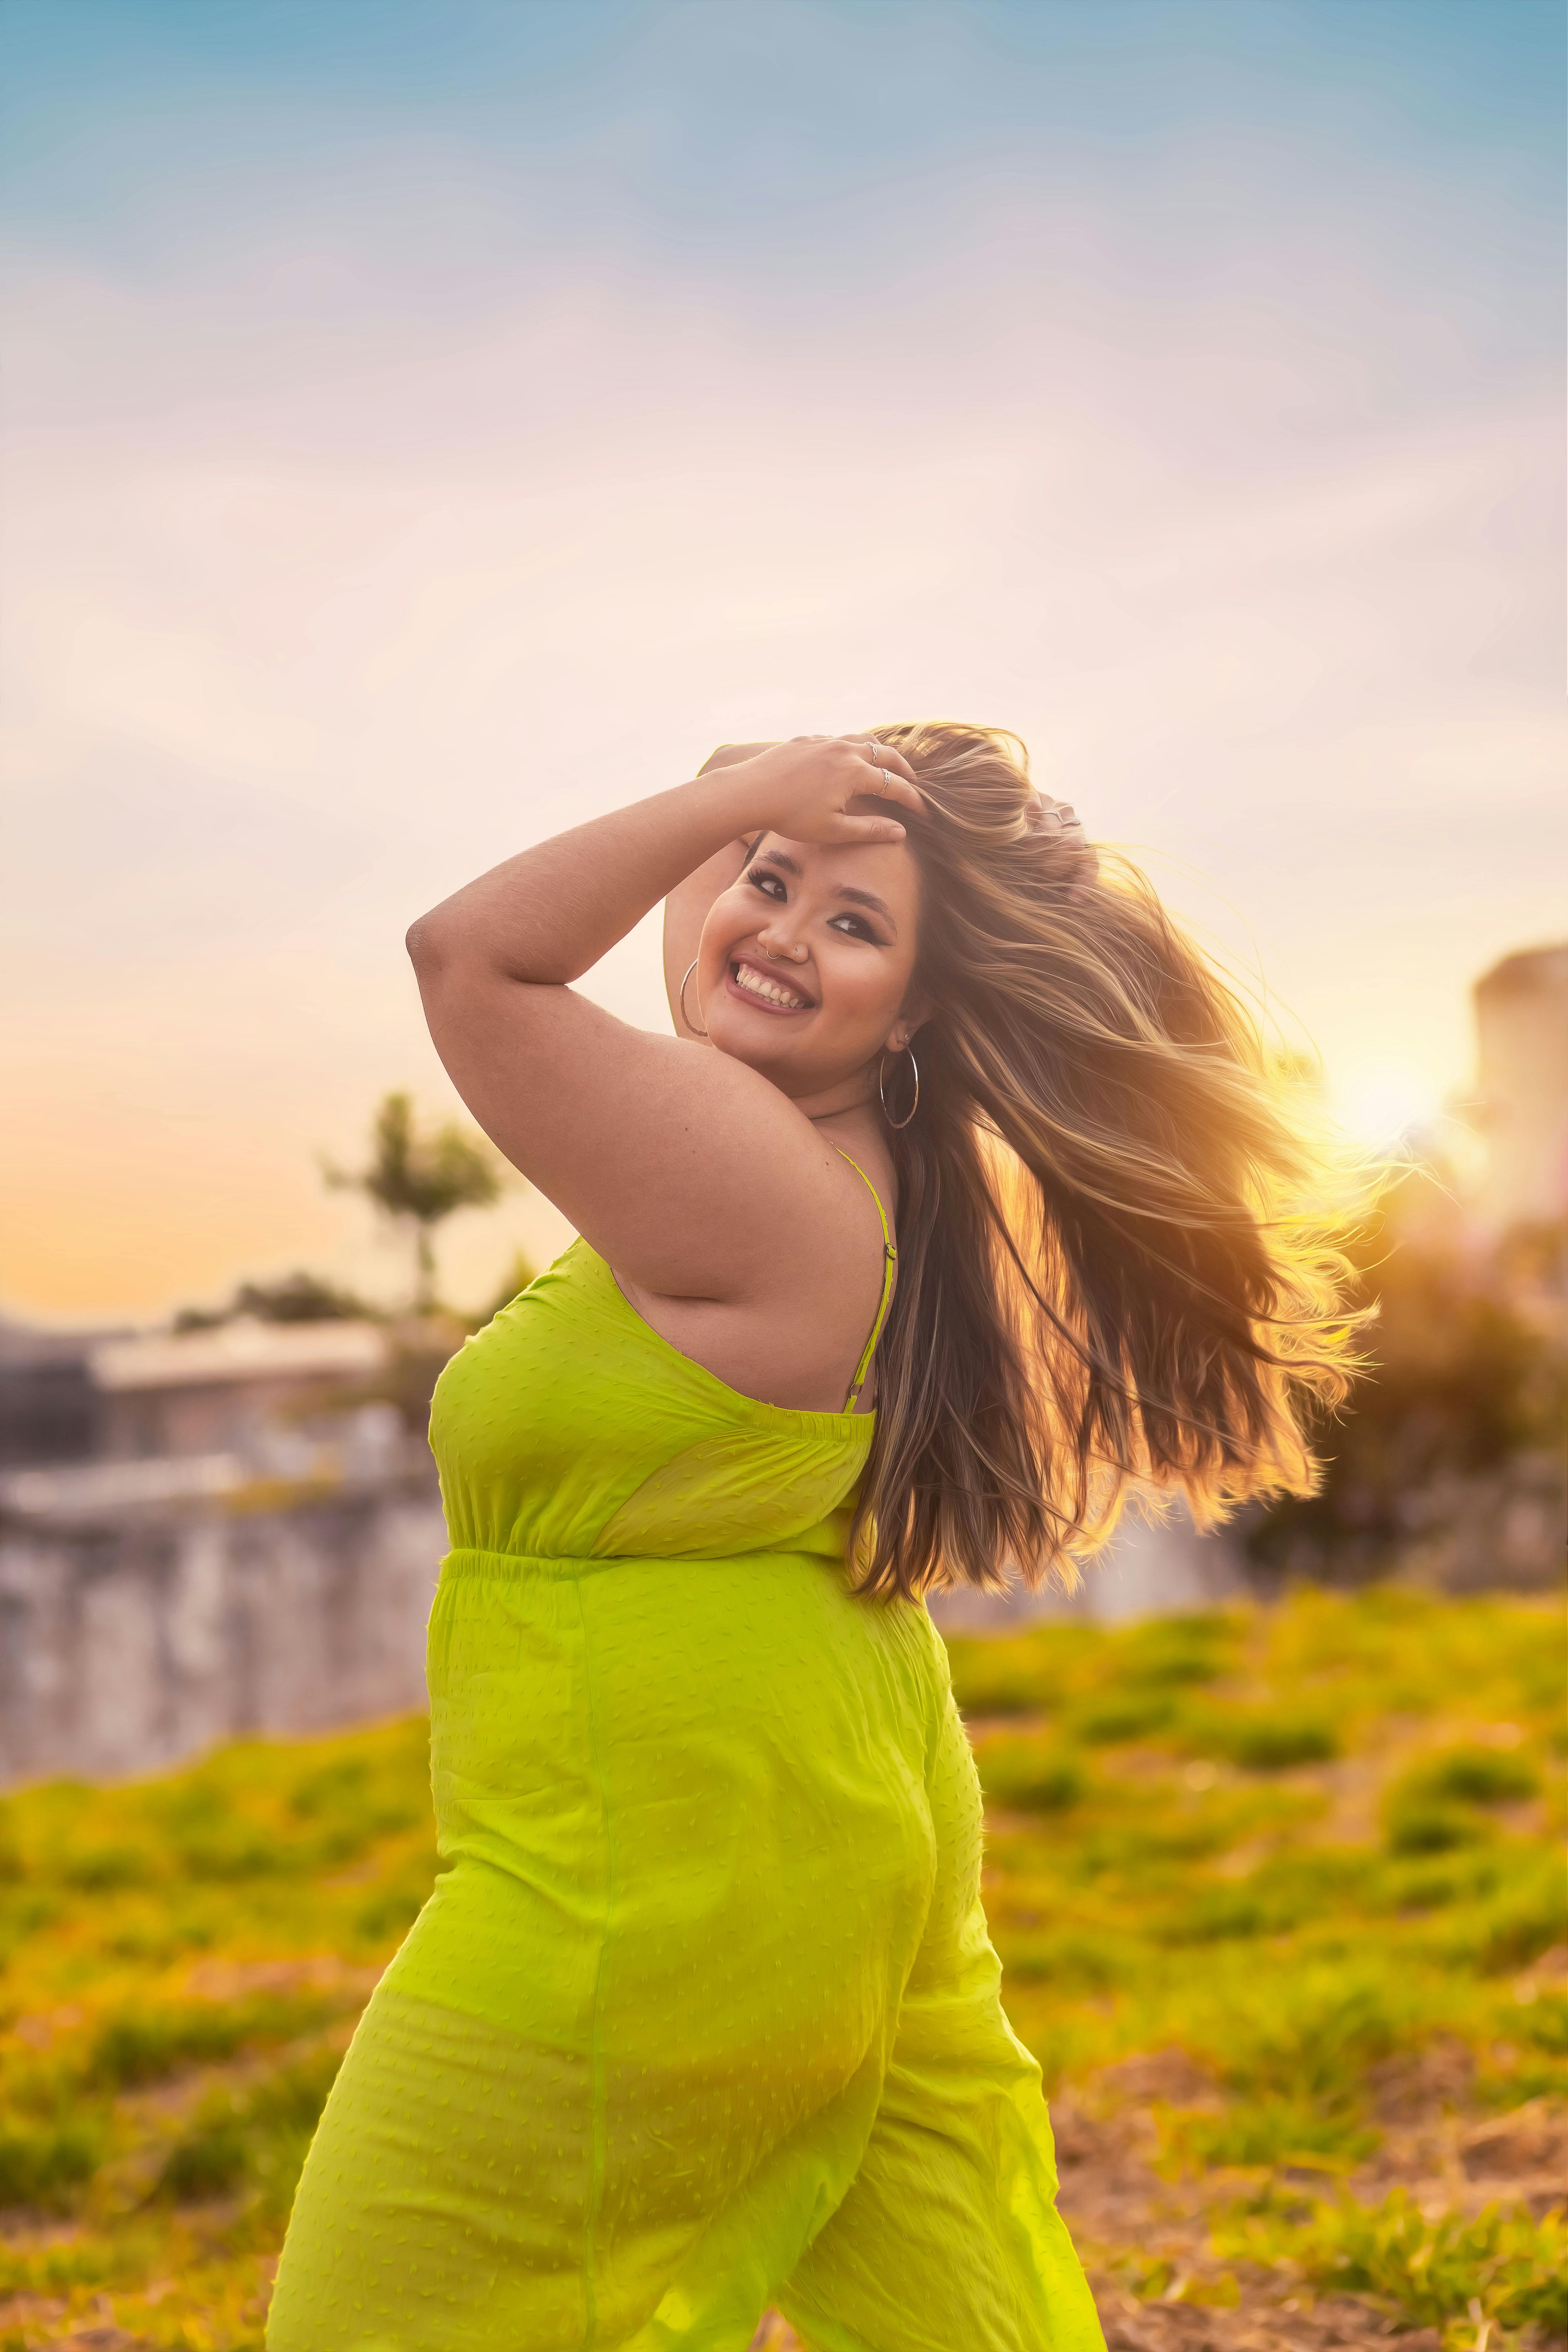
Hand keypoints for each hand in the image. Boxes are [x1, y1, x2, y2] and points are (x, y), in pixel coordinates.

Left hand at [724, 735, 924, 846]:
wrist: (749, 792)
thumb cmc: (790, 816)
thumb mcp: (833, 830)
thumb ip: (869, 830)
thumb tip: (900, 832)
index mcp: (855, 772)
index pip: (894, 785)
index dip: (912, 799)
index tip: (923, 811)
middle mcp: (844, 750)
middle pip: (885, 755)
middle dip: (903, 769)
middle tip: (912, 781)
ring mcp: (824, 741)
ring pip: (862, 740)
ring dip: (878, 753)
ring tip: (884, 764)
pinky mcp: (806, 739)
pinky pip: (836, 739)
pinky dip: (850, 748)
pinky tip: (846, 759)